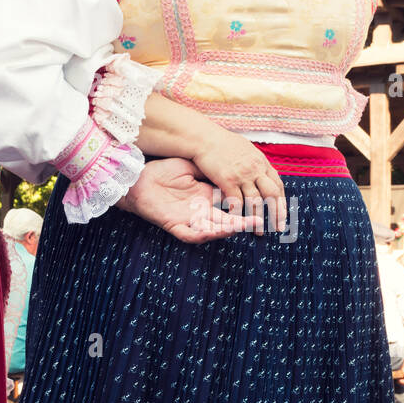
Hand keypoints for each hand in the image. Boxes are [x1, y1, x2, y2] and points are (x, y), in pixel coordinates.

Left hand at [118, 157, 261, 242]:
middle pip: (226, 220)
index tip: (264, 205)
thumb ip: (209, 170)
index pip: (231, 205)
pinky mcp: (173, 225)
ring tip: (239, 228)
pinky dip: (200, 235)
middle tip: (260, 222)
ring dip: (224, 230)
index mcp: (206, 197)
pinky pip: (188, 234)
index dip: (247, 207)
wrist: (139, 179)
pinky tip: (211, 233)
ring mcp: (187, 220)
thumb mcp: (191, 167)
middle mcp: (200, 211)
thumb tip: (231, 166)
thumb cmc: (163, 171)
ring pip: (210, 230)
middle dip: (243, 222)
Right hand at [190, 126, 285, 222]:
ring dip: (258, 218)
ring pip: (256, 201)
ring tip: (259, 232)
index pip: (277, 184)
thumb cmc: (221, 142)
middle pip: (272, 195)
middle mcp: (255, 169)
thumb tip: (260, 169)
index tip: (283, 214)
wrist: (204, 137)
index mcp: (261, 162)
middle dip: (277, 213)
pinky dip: (238, 214)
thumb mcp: (245, 148)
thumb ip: (254, 162)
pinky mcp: (227, 179)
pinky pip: (236, 201)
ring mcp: (242, 175)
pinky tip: (238, 224)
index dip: (282, 201)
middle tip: (279, 228)